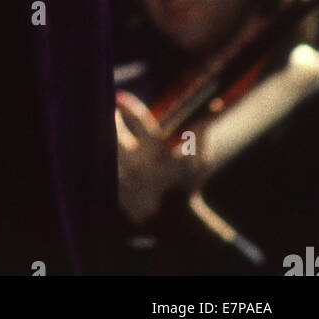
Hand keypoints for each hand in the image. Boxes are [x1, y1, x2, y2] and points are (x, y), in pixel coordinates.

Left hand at [115, 90, 200, 224]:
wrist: (174, 223)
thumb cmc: (188, 187)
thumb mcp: (198, 160)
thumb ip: (201, 131)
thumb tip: (216, 104)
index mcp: (157, 155)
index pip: (138, 120)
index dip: (127, 104)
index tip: (120, 95)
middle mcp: (137, 166)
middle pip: (113, 131)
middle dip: (112, 118)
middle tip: (112, 110)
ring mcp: (123, 180)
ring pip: (106, 148)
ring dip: (106, 136)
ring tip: (108, 127)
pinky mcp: (114, 190)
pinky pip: (103, 166)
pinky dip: (103, 156)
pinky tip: (104, 149)